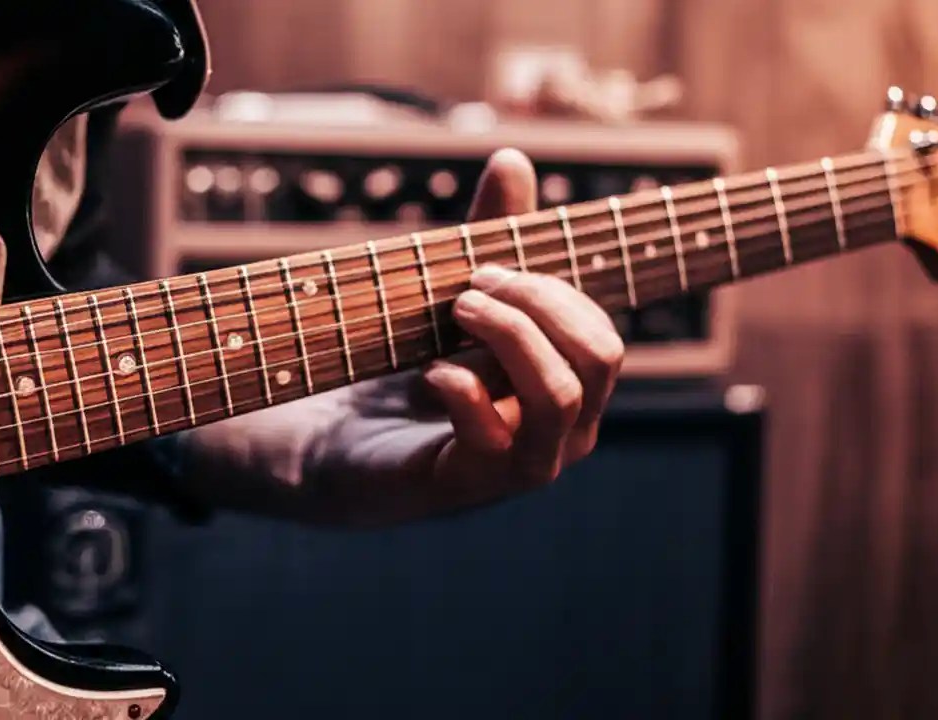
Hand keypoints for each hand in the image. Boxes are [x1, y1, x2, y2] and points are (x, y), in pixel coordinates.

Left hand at [423, 149, 624, 497]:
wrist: (337, 445)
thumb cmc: (405, 372)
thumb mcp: (452, 295)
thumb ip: (487, 236)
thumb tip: (513, 155)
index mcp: (570, 387)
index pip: (600, 332)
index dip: (550, 290)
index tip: (486, 266)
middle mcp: (563, 433)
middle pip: (600, 356)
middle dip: (538, 303)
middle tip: (470, 286)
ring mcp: (522, 465)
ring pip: (560, 397)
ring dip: (509, 335)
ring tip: (454, 311)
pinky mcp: (469, 484)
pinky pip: (493, 437)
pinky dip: (461, 390)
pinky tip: (428, 372)